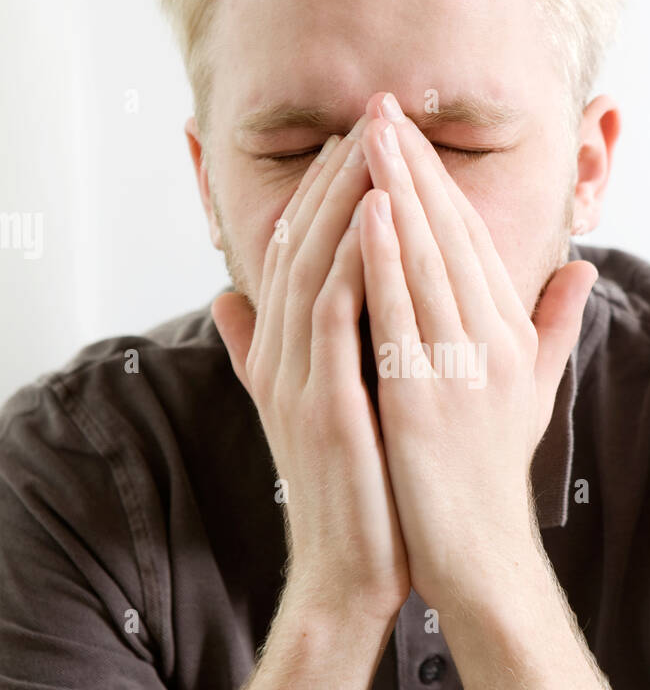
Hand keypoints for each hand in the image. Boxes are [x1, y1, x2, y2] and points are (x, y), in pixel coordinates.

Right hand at [211, 121, 410, 634]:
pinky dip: (354, 262)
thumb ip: (273, 356)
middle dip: (336, 177)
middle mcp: (283, 360)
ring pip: (314, 268)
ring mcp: (299, 381)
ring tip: (377, 143)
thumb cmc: (356, 491)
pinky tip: (379, 217)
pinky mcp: (323, 405)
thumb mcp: (310, 413)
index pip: (300, 254)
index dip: (325, 194)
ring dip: (345, 202)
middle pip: (301, 246)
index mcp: (287, 356)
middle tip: (371, 117)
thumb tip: (231, 305)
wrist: (352, 572)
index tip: (363, 142)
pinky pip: (334, 316)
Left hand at [355, 96, 597, 609]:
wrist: (479, 556)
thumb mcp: (531, 394)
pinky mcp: (428, 399)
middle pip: (449, 236)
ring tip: (370, 132)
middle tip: (380, 103)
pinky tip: (368, 211)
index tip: (405, 131)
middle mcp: (492, 341)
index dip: (437, 181)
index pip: (469, 242)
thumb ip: (554, 326)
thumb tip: (586, 270)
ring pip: (427, 261)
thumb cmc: (490, 476)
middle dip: (414, 164)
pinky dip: (386, 259)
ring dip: (398, 190)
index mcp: (508, 335)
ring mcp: (463, 369)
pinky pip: (403, 315)